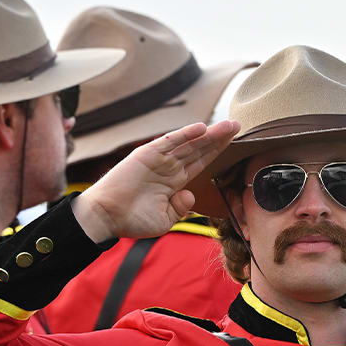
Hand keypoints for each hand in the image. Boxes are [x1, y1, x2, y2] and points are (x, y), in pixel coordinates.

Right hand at [72, 120, 239, 243]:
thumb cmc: (132, 221)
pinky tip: (202, 127)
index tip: (236, 144)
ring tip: (230, 125)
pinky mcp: (146, 155)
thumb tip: (191, 194)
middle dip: (219, 138)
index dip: (217, 152)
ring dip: (210, 133)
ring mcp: (158, 159)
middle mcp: (168, 167)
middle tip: (238, 125)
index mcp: (174, 181)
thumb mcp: (165, 219)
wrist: (106, 217)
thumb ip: (181, 207)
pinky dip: (185, 134)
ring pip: (189, 143)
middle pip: (199, 149)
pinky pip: (169, 142)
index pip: (201, 163)